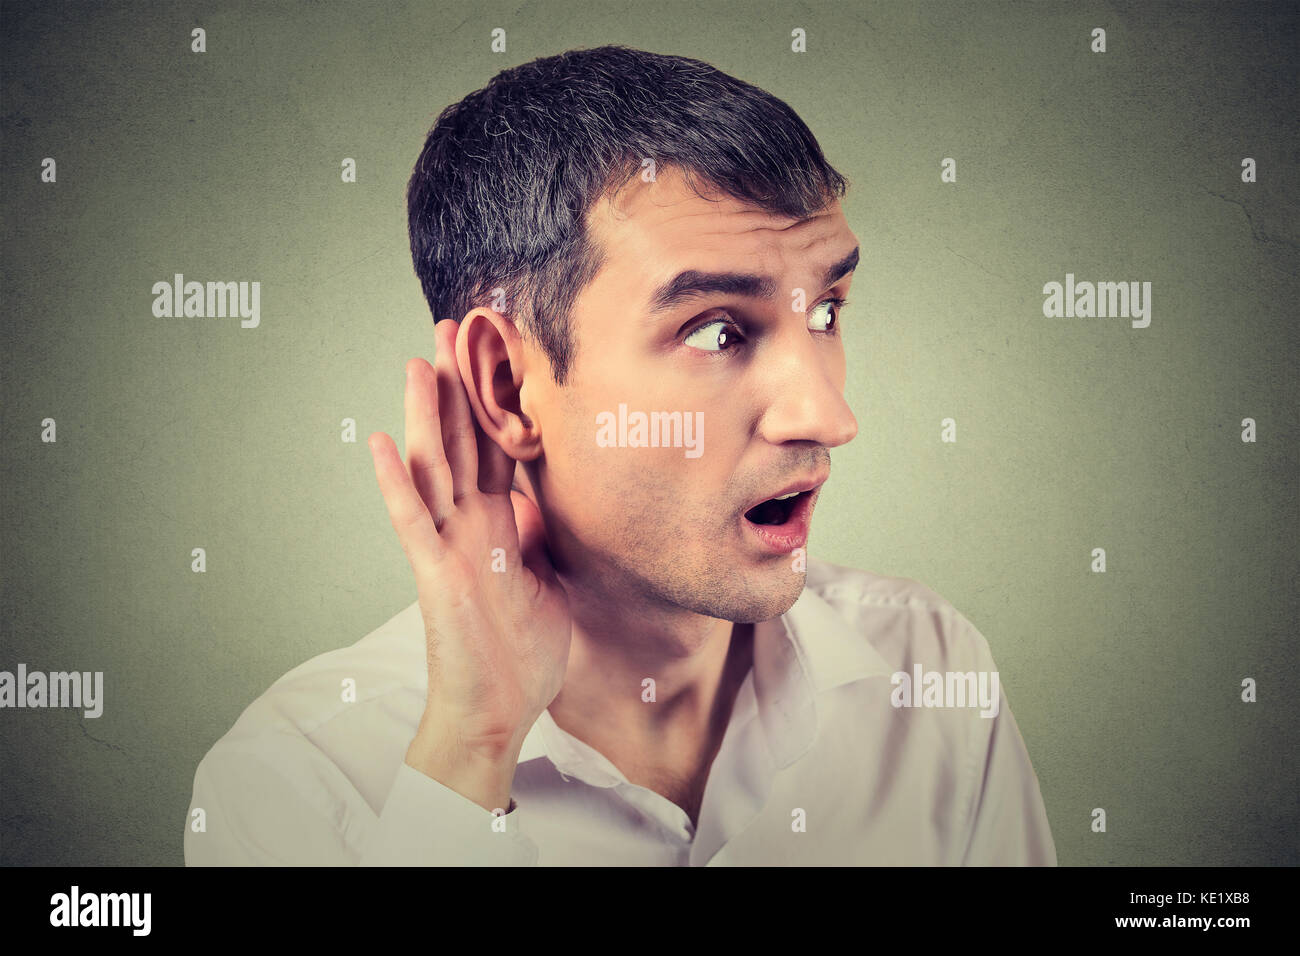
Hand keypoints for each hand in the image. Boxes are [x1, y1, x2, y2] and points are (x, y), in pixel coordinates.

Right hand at [367, 319, 571, 785]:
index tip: (495, 354)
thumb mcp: (548, 583)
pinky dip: (396, 483)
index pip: (495, 451)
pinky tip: (382, 441)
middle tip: (454, 328)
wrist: (501, 712)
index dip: (495, 403)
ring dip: (424, 417)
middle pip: (462, 443)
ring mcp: (448, 547)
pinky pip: (412, 521)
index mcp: (499, 527)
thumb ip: (538, 538)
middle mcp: (469, 527)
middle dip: (459, 387)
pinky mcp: (433, 574)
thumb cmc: (523, 656)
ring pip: (433, 468)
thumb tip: (541, 502)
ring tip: (418, 362)